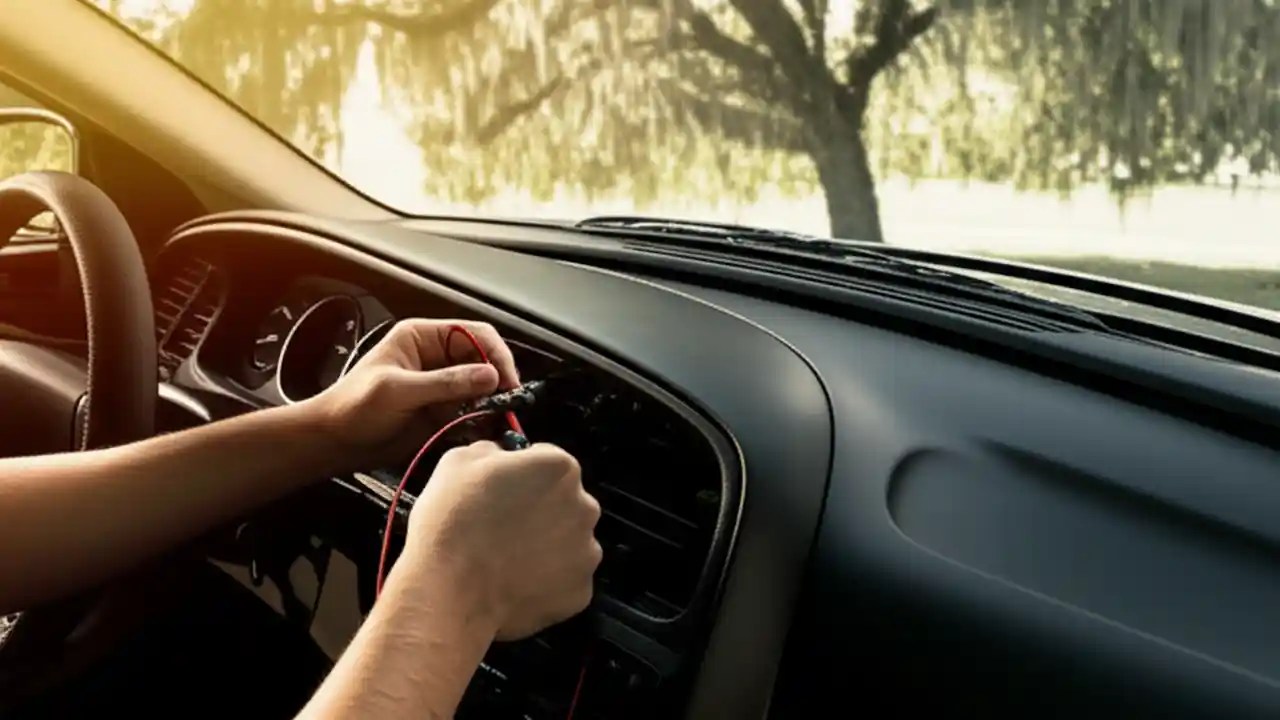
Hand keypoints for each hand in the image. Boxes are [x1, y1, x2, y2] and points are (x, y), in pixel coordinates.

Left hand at [307, 319, 519, 467]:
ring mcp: (442, 386)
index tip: (507, 380)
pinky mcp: (443, 412)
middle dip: (498, 380)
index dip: (496, 354)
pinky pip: (473, 411)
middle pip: (484, 361)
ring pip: (483, 388)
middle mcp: (437, 358)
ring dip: (492, 402)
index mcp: (423, 338)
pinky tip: (483, 429)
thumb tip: (489, 376)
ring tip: (497, 419)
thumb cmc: (353, 407)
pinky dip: (482, 420)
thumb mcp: (397, 390)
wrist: (334, 443)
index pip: (474, 334)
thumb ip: (444, 383)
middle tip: (507, 403)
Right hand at [395, 441, 602, 640]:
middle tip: (502, 528)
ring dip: (546, 546)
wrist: (450, 596)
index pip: (547, 459)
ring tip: (507, 561)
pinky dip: (546, 582)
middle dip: (540, 509)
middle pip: (564, 501)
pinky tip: (516, 585)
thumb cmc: (452, 522)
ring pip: (568, 542)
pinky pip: (565, 580)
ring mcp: (587, 554)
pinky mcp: (581, 593)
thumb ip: (490, 451)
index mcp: (560, 468)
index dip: (521, 473)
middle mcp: (585, 507)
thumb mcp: (457, 462)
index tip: (500, 491)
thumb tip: (501, 456)